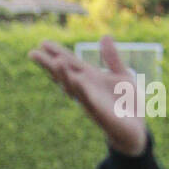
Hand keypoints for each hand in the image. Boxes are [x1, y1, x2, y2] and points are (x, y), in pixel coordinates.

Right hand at [29, 35, 147, 157]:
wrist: (136, 132)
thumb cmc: (127, 104)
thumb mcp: (122, 75)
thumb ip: (112, 58)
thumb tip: (104, 36)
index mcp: (91, 78)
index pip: (70, 63)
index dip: (57, 52)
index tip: (42, 43)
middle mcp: (86, 89)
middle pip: (64, 75)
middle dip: (49, 65)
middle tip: (32, 53)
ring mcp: (91, 101)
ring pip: (73, 88)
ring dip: (64, 76)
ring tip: (55, 62)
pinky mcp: (100, 113)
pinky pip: (89, 100)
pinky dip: (82, 91)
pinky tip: (76, 81)